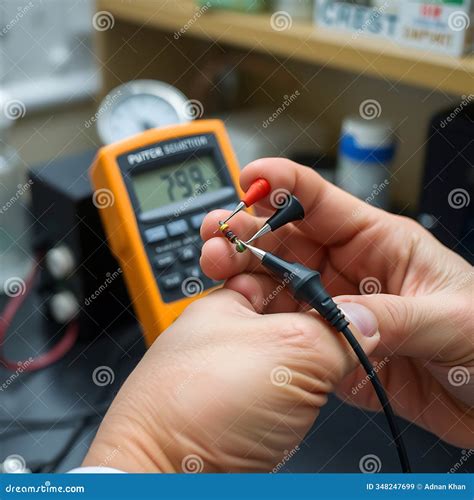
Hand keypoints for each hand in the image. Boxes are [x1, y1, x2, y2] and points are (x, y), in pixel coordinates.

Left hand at [83, 289, 378, 471]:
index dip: (317, 286)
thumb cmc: (197, 408)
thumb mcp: (289, 351)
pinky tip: (306, 407)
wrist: (166, 479)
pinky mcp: (233, 414)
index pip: (281, 278)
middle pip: (288, 322)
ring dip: (310, 370)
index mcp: (227, 304)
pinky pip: (276, 396)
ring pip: (285, 362)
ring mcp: (227, 377)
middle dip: (319, 332)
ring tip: (329, 377)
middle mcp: (224, 338)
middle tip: (346, 343)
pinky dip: (296, 400)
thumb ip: (334, 332)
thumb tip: (365, 325)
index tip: (350, 302)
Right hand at [200, 158, 472, 448]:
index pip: (322, 201)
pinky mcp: (329, 346)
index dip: (283, 184)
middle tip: (218, 236)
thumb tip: (341, 317)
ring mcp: (336, 308)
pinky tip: (240, 317)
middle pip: (287, 240)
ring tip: (219, 272)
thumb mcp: (451, 319)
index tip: (250, 180)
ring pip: (278, 284)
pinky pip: (285, 329)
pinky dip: (260, 323)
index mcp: (380, 242)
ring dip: (246, 275)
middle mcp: (351, 270)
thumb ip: (393, 316)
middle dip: (249, 233)